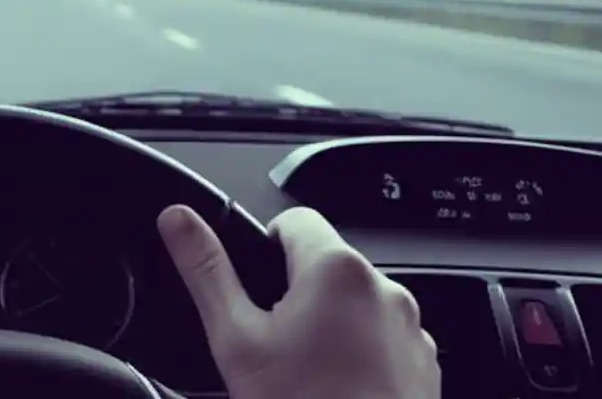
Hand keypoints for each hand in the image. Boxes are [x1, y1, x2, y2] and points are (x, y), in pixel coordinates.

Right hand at [156, 205, 438, 398]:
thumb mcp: (235, 339)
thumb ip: (206, 270)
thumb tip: (178, 219)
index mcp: (335, 269)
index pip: (293, 221)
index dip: (264, 248)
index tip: (254, 292)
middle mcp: (385, 289)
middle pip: (325, 265)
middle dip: (296, 295)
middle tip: (273, 345)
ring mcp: (411, 329)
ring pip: (355, 305)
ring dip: (331, 324)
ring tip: (306, 375)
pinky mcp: (423, 364)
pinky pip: (384, 339)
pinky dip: (361, 355)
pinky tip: (337, 390)